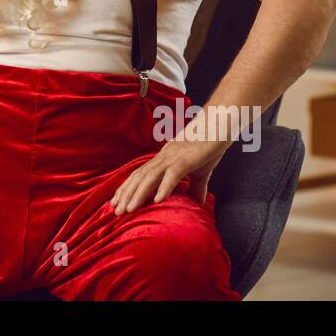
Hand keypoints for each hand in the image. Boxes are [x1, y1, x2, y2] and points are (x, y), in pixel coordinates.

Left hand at [110, 135, 229, 214]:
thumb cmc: (209, 146)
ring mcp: (174, 157)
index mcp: (164, 159)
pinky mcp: (187, 159)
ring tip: (129, 209)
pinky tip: (158, 200)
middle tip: (116, 210)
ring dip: (138, 194)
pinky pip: (173, 175)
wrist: (219, 125)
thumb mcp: (201, 171)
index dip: (127, 188)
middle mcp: (164, 157)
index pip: (140, 174)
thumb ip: (197, 187)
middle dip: (126, 194)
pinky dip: (164, 187)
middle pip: (140, 177)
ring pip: (150, 177)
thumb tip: (198, 203)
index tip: (116, 202)